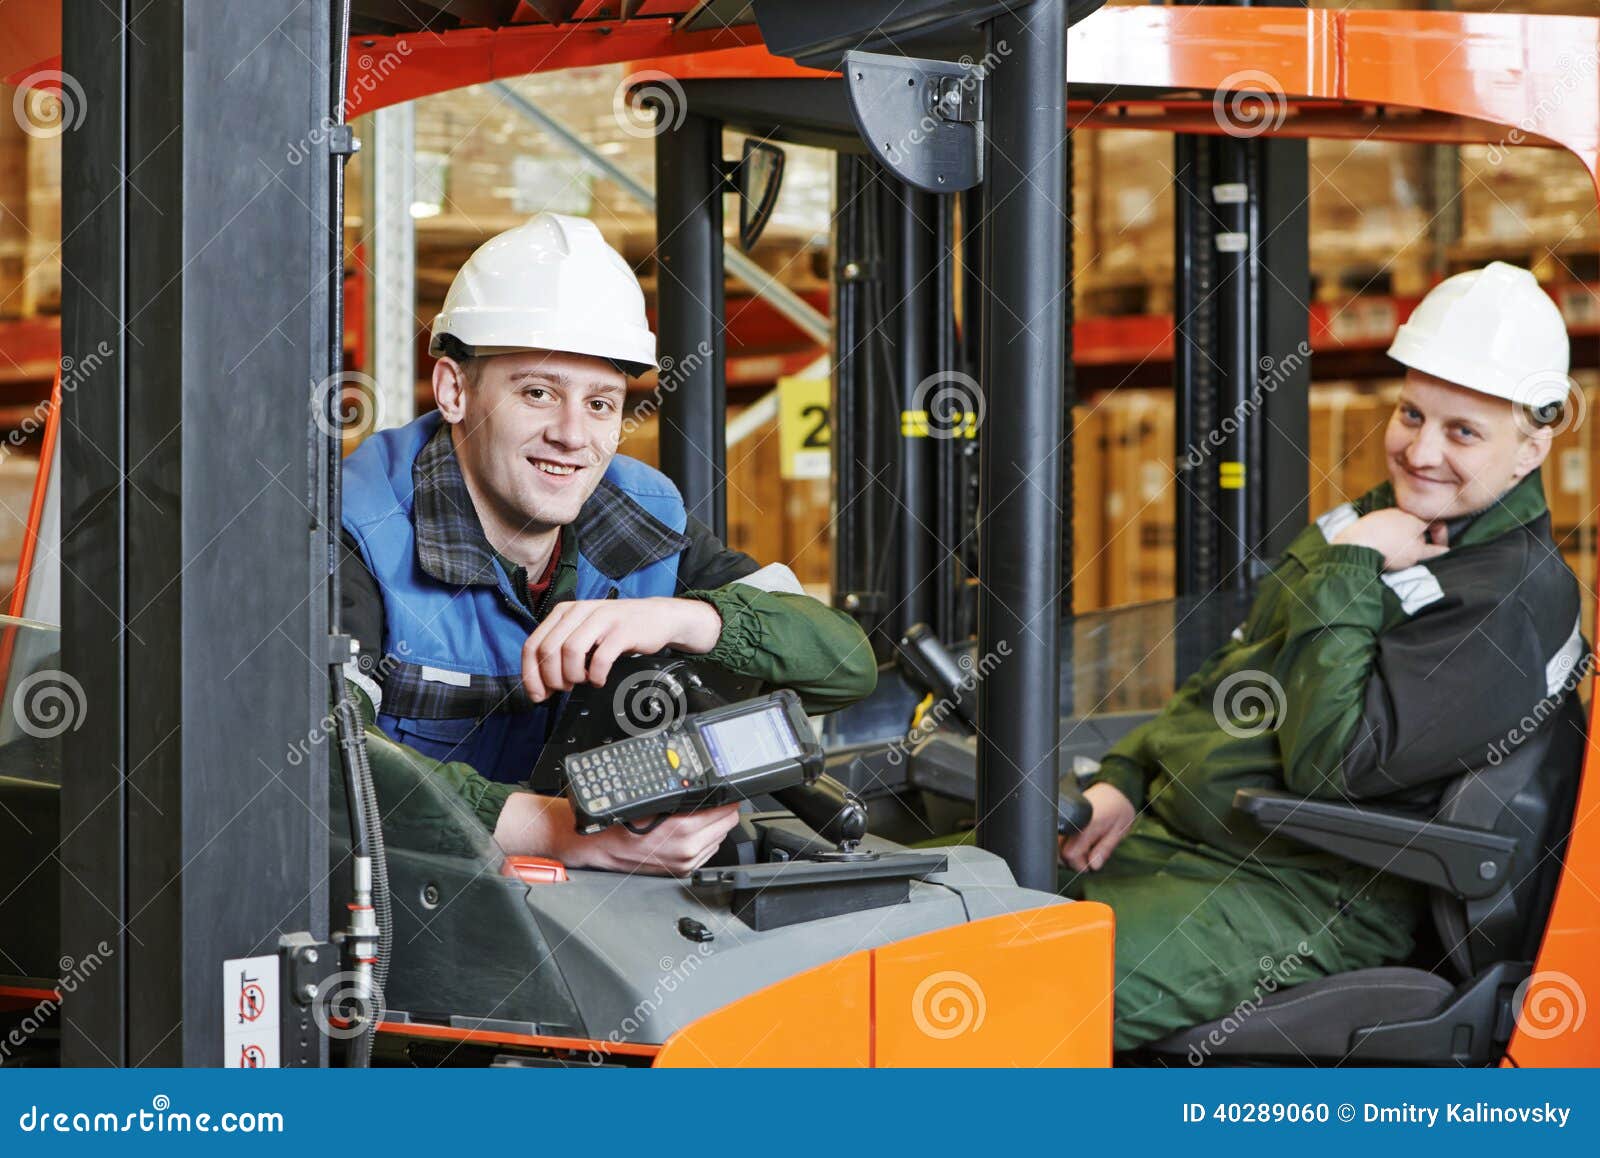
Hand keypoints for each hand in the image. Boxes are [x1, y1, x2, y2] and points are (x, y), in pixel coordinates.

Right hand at [493, 794, 740, 875]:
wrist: (596, 846)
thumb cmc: (616, 822)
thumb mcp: (651, 797)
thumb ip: (681, 793)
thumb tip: (705, 785)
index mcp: (682, 830)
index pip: (726, 810)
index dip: (728, 796)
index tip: (727, 790)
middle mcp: (687, 849)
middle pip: (727, 824)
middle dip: (722, 810)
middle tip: (713, 799)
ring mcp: (686, 862)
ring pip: (719, 838)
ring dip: (713, 825)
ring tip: (698, 814)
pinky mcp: (682, 870)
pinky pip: (707, 851)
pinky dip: (704, 839)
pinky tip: (690, 830)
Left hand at [521, 597, 722, 701]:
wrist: (657, 617)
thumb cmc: (616, 630)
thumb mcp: (583, 633)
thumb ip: (560, 652)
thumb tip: (540, 685)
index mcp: (564, 612)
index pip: (533, 644)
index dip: (531, 675)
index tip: (538, 695)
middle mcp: (579, 611)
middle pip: (548, 650)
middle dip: (552, 678)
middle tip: (564, 688)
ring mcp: (601, 619)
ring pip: (570, 652)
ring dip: (573, 675)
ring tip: (584, 681)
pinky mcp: (622, 630)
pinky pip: (600, 658)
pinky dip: (597, 675)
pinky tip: (600, 679)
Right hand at [1059, 783, 1135, 872]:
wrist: (1114, 789)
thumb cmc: (1119, 808)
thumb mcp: (1118, 832)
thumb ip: (1104, 849)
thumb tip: (1094, 865)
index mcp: (1086, 826)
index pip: (1069, 854)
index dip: (1079, 865)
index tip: (1090, 866)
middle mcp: (1072, 821)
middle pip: (1059, 851)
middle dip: (1073, 861)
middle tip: (1089, 859)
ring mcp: (1066, 817)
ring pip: (1056, 845)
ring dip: (1069, 853)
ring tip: (1086, 849)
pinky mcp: (1064, 816)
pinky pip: (1059, 837)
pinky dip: (1067, 844)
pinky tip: (1080, 843)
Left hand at [1331, 509, 1448, 571]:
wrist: (1355, 546)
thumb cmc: (1390, 549)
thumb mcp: (1417, 554)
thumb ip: (1433, 551)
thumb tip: (1445, 551)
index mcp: (1414, 518)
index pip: (1436, 523)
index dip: (1442, 537)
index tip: (1440, 550)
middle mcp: (1398, 512)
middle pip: (1417, 525)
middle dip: (1420, 541)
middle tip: (1415, 556)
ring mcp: (1381, 515)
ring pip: (1399, 527)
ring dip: (1402, 540)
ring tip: (1396, 555)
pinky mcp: (1366, 521)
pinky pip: (1382, 529)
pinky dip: (1386, 539)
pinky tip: (1381, 550)